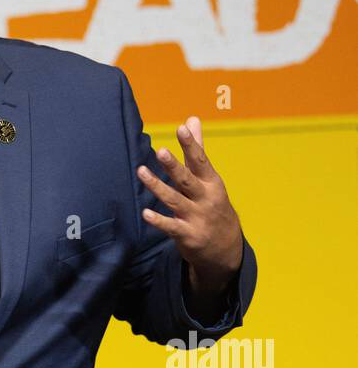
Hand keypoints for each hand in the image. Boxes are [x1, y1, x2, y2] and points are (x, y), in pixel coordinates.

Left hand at [136, 117, 243, 299]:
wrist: (226, 248)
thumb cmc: (213, 205)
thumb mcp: (209, 179)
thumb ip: (197, 150)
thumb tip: (191, 119)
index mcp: (212, 183)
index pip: (200, 161)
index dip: (191, 144)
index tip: (181, 128)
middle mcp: (205, 199)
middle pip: (187, 180)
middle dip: (174, 166)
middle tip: (160, 150)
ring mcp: (197, 218)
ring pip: (174, 200)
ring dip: (157, 187)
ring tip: (141, 172)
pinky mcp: (188, 235)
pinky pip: (171, 227)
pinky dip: (159, 221)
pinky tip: (146, 213)